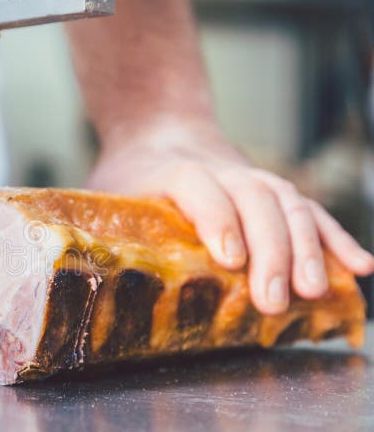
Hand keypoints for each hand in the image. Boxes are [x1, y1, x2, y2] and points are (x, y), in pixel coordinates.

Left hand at [87, 118, 373, 314]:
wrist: (159, 132)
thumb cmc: (128, 178)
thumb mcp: (103, 197)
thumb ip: (101, 229)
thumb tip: (85, 285)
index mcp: (172, 169)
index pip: (198, 186)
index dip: (216, 219)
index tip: (229, 260)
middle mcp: (221, 170)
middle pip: (254, 198)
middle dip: (269, 249)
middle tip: (271, 299)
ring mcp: (253, 179)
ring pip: (288, 204)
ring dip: (306, 248)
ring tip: (312, 292)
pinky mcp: (274, 193)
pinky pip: (312, 212)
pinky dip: (336, 238)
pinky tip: (360, 267)